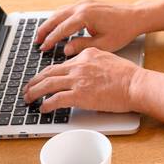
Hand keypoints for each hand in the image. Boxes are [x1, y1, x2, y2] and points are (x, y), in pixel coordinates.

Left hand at [23, 45, 140, 114]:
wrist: (136, 84)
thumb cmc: (128, 76)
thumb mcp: (108, 59)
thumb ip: (92, 63)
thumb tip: (84, 73)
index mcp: (86, 55)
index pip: (60, 64)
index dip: (46, 73)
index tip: (41, 78)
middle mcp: (78, 65)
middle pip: (48, 72)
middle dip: (34, 81)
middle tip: (27, 88)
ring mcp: (78, 80)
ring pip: (47, 84)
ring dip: (34, 92)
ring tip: (28, 98)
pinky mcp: (79, 95)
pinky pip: (55, 99)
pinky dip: (46, 104)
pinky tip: (43, 109)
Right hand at [34, 0, 142, 54]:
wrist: (135, 16)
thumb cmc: (123, 30)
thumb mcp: (103, 44)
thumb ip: (82, 46)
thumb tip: (66, 50)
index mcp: (85, 16)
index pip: (62, 29)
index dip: (51, 40)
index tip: (43, 47)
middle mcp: (83, 6)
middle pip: (56, 17)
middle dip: (45, 29)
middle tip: (36, 41)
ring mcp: (85, 2)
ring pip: (60, 11)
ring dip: (50, 22)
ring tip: (42, 34)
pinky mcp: (88, 2)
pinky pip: (68, 9)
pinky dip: (59, 17)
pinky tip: (56, 25)